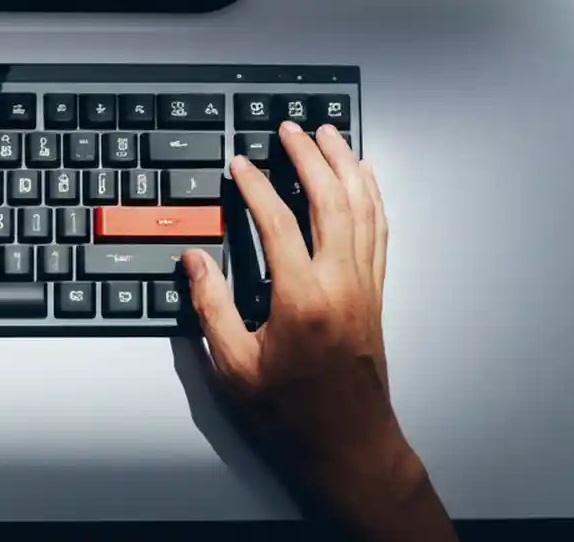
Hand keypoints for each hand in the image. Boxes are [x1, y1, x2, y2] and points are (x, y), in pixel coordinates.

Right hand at [183, 122, 454, 540]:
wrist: (348, 444)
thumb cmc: (290, 413)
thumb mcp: (234, 366)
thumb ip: (211, 307)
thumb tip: (194, 261)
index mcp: (302, 300)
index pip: (278, 222)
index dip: (256, 186)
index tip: (239, 164)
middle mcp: (341, 284)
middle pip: (331, 200)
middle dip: (311, 156)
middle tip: (291, 129)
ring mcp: (364, 286)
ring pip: (363, 208)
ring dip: (347, 165)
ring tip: (331, 136)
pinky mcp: (375, 293)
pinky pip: (379, 230)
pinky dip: (372, 196)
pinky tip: (364, 179)